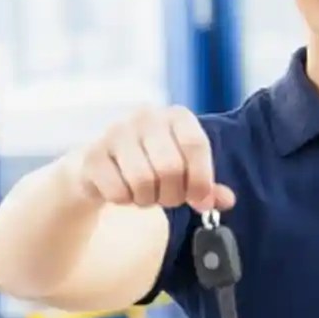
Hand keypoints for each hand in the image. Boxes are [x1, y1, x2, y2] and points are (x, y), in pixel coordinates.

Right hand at [73, 105, 235, 212]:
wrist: (103, 164)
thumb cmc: (153, 165)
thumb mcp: (185, 172)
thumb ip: (207, 186)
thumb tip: (226, 200)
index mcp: (176, 116)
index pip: (196, 145)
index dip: (201, 179)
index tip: (200, 201)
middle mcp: (146, 117)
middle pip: (170, 168)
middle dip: (172, 194)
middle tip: (168, 198)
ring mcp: (116, 132)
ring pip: (143, 181)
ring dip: (148, 199)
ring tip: (146, 194)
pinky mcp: (93, 154)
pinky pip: (117, 190)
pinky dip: (125, 200)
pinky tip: (124, 191)